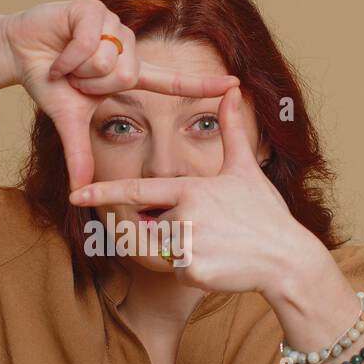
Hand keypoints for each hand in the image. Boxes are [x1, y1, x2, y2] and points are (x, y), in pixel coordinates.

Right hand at [1, 0, 240, 191]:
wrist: (18, 52)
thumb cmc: (49, 82)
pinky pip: (90, 42)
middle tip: (75, 78)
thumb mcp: (69, 121)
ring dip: (78, 68)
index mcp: (129, 72)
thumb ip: (79, 154)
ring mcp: (112, 24)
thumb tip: (77, 193)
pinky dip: (69, 55)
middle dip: (93, 84)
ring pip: (109, 59)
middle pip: (127, 76)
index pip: (172, 82)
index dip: (201, 85)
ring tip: (65, 61)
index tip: (234, 85)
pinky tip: (59, 50)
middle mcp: (127, 47)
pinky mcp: (93, 8)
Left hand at [67, 85, 322, 294]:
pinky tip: (222, 264)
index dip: (104, 192)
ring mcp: (187, 244)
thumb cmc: (266, 215)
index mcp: (190, 189)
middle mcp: (184, 215)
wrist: (288, 260)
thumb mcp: (246, 170)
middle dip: (171, 232)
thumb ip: (231, 131)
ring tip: (217, 246)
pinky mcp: (192, 271)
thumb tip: (230, 91)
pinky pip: (178, 272)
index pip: (137, 191)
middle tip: (211, 233)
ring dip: (183, 252)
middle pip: (153, 227)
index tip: (76, 193)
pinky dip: (196, 272)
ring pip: (164, 251)